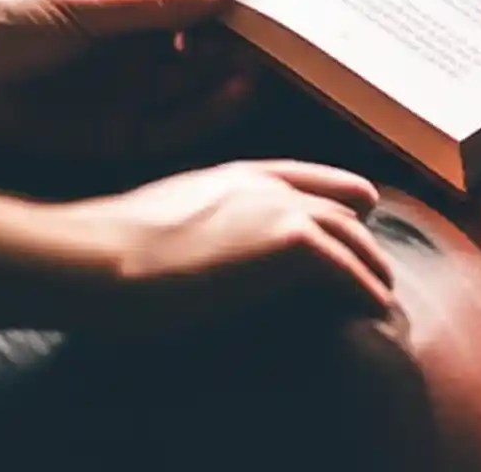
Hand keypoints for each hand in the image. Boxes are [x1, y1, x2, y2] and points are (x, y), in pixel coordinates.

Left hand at [0, 0, 250, 161]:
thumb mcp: (83, 6)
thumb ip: (158, 1)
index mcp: (131, 3)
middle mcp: (139, 47)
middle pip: (209, 45)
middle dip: (246, 41)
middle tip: (284, 37)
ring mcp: (132, 90)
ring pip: (201, 86)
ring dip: (235, 77)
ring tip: (265, 64)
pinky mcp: (120, 134)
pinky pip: (178, 128)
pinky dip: (211, 113)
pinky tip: (238, 94)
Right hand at [57, 159, 393, 335]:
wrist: (97, 256)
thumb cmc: (108, 248)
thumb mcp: (166, 216)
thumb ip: (203, 219)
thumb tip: (209, 249)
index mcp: (234, 172)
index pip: (308, 174)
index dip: (341, 193)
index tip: (363, 208)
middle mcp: (266, 183)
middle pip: (340, 204)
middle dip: (363, 234)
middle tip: (375, 264)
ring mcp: (281, 208)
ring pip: (352, 234)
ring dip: (373, 266)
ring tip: (382, 291)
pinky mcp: (291, 243)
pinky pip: (347, 268)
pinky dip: (366, 289)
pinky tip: (376, 308)